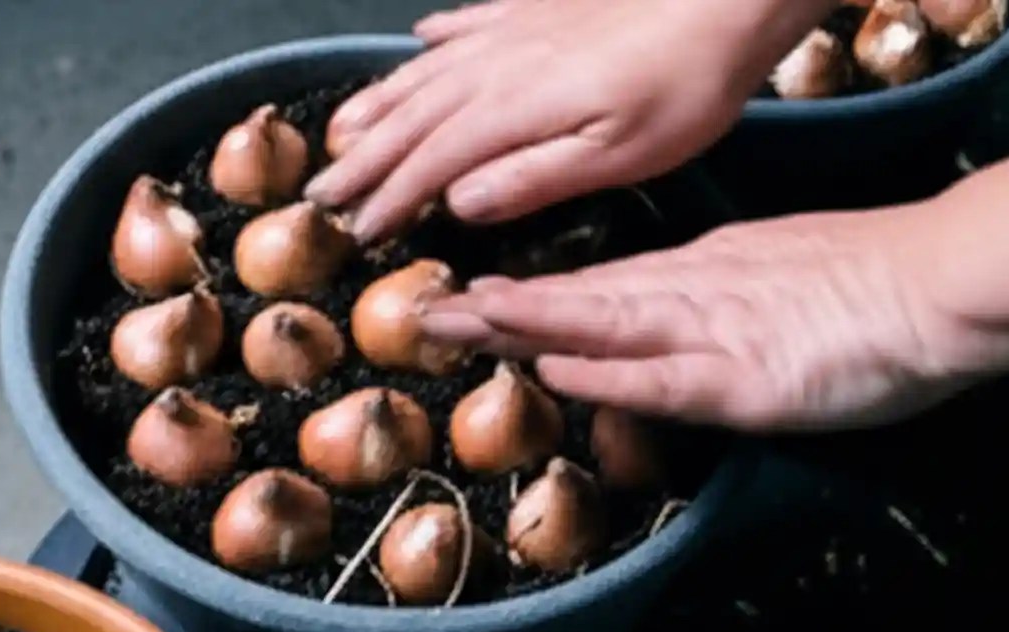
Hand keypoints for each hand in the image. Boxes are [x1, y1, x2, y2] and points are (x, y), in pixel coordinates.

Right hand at [303, 0, 828, 242]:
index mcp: (512, 109)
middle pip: (411, 117)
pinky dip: (436, 39)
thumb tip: (459, 204)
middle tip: (324, 193)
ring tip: (342, 130)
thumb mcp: (618, 154)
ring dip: (380, 103)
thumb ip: (534, 178)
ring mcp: (514, 29)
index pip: (429, 163)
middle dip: (363, 159)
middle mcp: (496, 65)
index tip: (357, 231)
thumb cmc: (684, 84)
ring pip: (426, 71)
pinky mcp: (539, 8)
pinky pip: (468, 23)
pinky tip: (420, 41)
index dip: (389, 199)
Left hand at [417, 207, 981, 432]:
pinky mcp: (747, 377)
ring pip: (604, 326)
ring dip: (526, 328)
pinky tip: (555, 367)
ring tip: (458, 325)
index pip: (605, 286)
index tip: (480, 299)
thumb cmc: (876, 281)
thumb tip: (682, 311)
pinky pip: (664, 377)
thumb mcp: (785, 275)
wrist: (941, 280)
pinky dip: (606, 373)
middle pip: (582, 300)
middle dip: (501, 310)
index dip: (536, 296)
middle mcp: (695, 294)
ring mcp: (716, 332)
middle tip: (429, 310)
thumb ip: (728, 295)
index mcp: (706, 273)